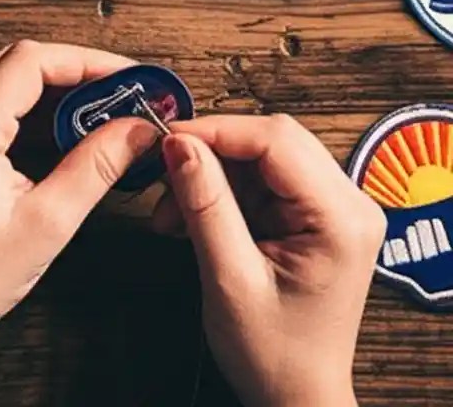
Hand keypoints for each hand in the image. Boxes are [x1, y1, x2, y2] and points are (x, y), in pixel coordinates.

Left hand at [0, 41, 162, 344]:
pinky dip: (21, 106)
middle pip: (14, 61)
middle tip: (123, 96)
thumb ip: (96, 166)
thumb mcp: (46, 225)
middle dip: (73, 73)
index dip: (86, 62)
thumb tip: (140, 129)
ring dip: (49, 88)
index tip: (129, 79)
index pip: (30, 62)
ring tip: (100, 114)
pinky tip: (57, 131)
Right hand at [152, 115, 385, 406]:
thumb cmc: (273, 353)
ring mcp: (332, 209)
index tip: (165, 140)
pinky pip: (259, 181)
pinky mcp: (311, 217)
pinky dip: (219, 192)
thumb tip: (179, 145)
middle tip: (163, 178)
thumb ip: (206, 205)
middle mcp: (347, 204)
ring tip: (172, 215)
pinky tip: (192, 218)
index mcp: (340, 218)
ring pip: (259, 157)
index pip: (276, 140)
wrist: (294, 393)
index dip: (215, 131)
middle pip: (271, 141)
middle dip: (210, 154)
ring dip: (209, 176)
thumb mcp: (229, 278)